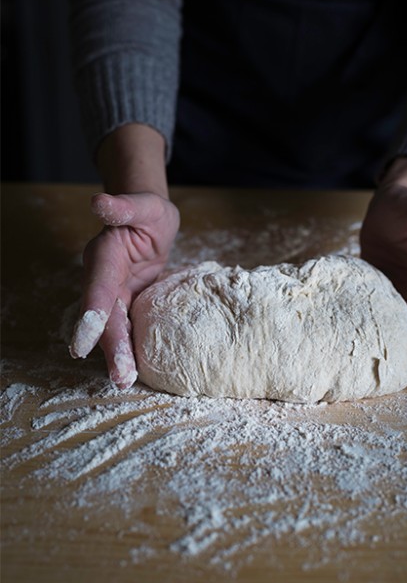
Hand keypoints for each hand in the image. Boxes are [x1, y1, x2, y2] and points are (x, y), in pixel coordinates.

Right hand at [69, 192, 179, 388]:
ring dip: (119, 354)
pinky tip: (137, 369)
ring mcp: (114, 293)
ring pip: (114, 327)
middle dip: (110, 347)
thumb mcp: (144, 206)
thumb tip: (99, 202)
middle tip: (120, 377)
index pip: (98, 288)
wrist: (149, 222)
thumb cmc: (148, 213)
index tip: (83, 344)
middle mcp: (104, 279)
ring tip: (125, 380)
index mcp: (105, 256)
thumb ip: (124, 206)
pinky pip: (127, 326)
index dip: (92, 314)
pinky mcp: (127, 302)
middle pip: (104, 317)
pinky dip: (130, 346)